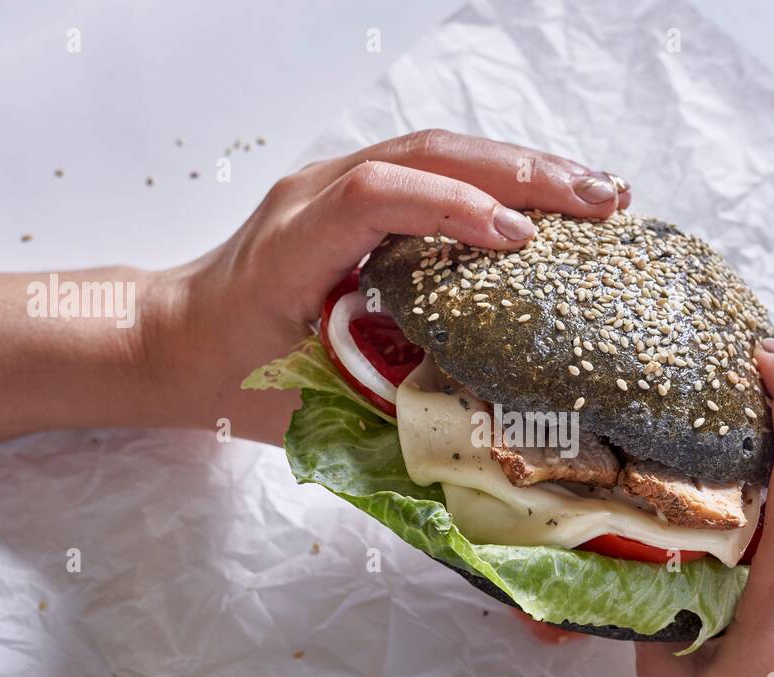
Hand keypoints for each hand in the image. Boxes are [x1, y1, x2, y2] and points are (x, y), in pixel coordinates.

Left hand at [141, 130, 631, 442]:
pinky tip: (548, 198)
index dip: (453, 209)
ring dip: (523, 166)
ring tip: (600, 191)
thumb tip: (481, 428)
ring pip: (436, 150)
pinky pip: (431, 166)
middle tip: (603, 201)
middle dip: (522, 173)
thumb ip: (379, 405)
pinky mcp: (351, 190)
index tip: (522, 242)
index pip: (376, 198)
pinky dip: (495, 178)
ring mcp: (330, 184)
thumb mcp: (299, 405)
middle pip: (423, 154)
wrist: (170, 338)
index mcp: (289, 249)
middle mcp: (311, 197)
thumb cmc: (227, 381)